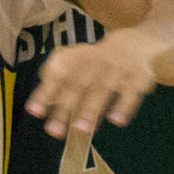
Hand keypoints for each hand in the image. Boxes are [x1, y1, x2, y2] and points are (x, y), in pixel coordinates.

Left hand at [24, 36, 158, 138]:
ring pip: (103, 89)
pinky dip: (125, 106)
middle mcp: (97, 61)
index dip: (45, 93)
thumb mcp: (76, 63)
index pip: (59, 75)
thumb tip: (40, 109)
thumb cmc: (97, 61)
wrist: (137, 42)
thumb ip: (58, 84)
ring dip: (91, 109)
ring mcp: (119, 68)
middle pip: (79, 85)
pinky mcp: (139, 76)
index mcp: (78, 58)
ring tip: (80, 129)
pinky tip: (116, 121)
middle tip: (54, 131)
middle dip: (66, 108)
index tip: (34, 111)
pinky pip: (132, 91)